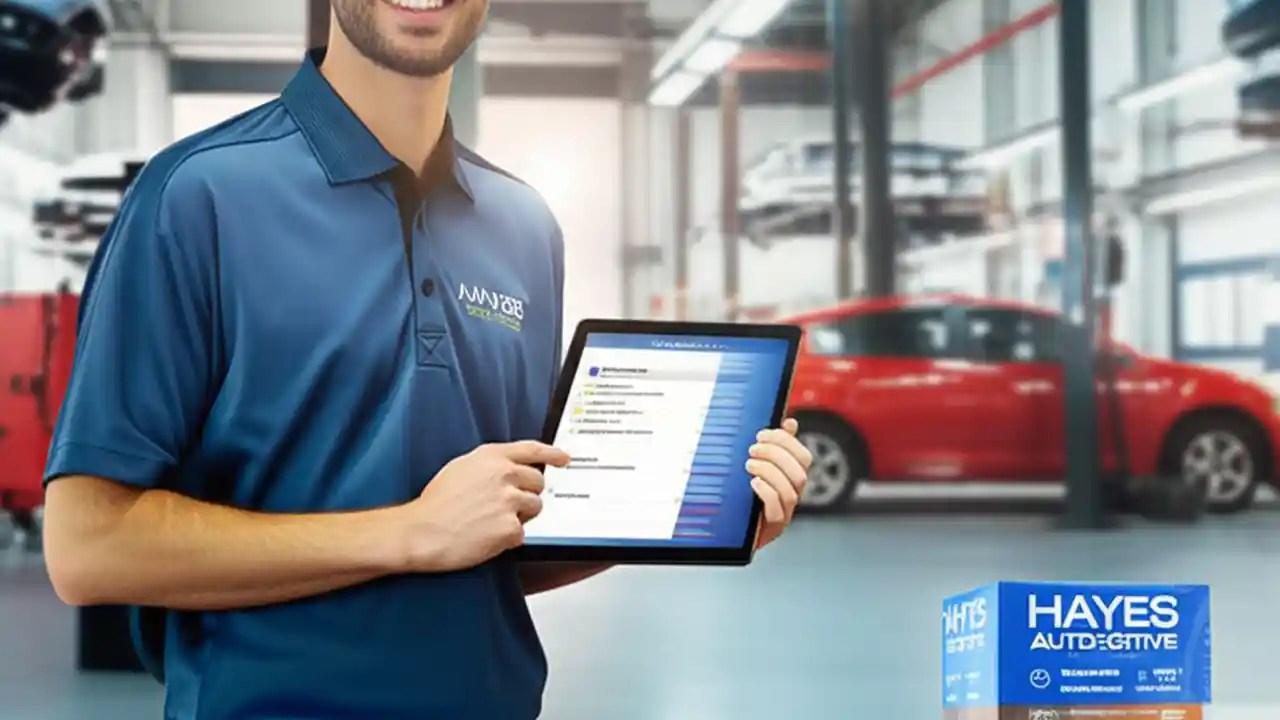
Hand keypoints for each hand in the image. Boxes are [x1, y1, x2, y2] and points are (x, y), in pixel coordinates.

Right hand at [404, 441, 569, 572]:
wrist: (421, 531)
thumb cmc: (436, 504)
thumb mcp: (461, 468)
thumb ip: (490, 465)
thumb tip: (511, 469)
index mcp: (492, 457)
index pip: (532, 450)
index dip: (552, 454)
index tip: (564, 458)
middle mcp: (504, 475)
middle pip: (539, 482)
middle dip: (528, 495)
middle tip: (505, 506)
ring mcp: (509, 501)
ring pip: (535, 508)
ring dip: (520, 516)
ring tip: (491, 521)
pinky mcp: (509, 527)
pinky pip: (522, 533)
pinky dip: (507, 538)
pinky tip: (486, 535)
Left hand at [746, 418, 812, 549]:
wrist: (727, 529)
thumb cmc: (743, 492)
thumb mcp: (756, 465)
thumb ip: (773, 446)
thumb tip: (791, 423)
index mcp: (792, 478)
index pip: (803, 457)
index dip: (786, 442)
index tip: (761, 434)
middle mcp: (793, 495)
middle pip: (800, 474)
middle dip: (776, 456)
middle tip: (752, 449)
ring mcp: (785, 513)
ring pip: (791, 492)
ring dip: (770, 473)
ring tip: (748, 464)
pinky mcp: (772, 528)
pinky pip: (778, 512)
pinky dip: (767, 492)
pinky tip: (752, 482)